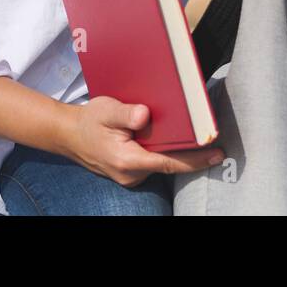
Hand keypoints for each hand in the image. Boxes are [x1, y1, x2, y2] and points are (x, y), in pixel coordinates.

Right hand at [59, 96, 224, 186]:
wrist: (69, 135)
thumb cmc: (89, 121)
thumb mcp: (106, 110)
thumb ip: (126, 114)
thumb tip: (144, 116)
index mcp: (127, 160)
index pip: (169, 162)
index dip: (195, 159)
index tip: (217, 154)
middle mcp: (131, 173)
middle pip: (169, 164)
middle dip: (191, 153)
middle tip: (214, 139)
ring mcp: (130, 176)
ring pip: (161, 163)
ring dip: (177, 151)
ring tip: (196, 135)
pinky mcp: (131, 172)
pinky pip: (153, 163)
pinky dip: (164, 152)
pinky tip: (172, 138)